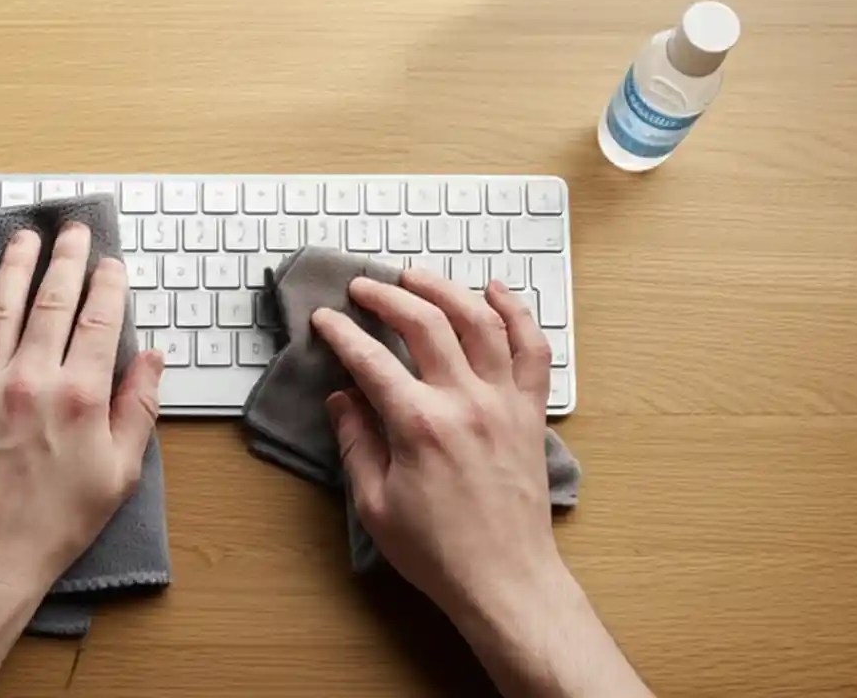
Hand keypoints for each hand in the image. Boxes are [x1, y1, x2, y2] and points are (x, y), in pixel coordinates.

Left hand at [0, 224, 163, 604]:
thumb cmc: (57, 522)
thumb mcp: (120, 473)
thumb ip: (139, 410)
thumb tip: (155, 359)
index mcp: (81, 395)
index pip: (100, 320)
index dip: (109, 284)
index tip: (113, 264)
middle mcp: (32, 378)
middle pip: (52, 300)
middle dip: (67, 259)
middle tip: (72, 231)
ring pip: (1, 307)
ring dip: (15, 266)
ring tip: (25, 238)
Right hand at [312, 274, 557, 616]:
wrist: (505, 579)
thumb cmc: (437, 551)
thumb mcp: (375, 503)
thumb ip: (356, 442)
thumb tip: (341, 398)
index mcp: (419, 425)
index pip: (371, 359)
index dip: (342, 333)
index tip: (325, 319)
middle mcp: (465, 401)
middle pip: (425, 323)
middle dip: (387, 296)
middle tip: (363, 286)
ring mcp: (504, 402)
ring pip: (479, 321)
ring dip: (445, 290)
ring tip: (416, 277)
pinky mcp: (530, 412)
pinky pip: (532, 349)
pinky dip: (517, 313)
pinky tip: (497, 291)